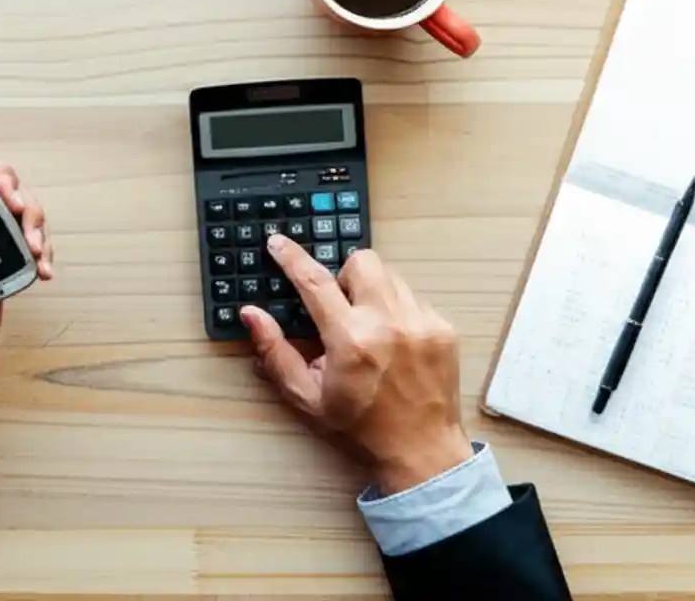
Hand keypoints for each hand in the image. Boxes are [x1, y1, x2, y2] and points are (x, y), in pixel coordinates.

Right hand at [241, 235, 471, 494]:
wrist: (421, 451)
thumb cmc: (361, 429)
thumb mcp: (306, 397)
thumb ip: (275, 352)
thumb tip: (252, 315)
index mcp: (351, 340)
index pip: (314, 281)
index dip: (292, 257)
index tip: (279, 242)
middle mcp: (388, 323)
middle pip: (361, 260)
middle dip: (344, 274)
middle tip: (338, 305)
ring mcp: (421, 322)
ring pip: (390, 275)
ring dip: (372, 290)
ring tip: (367, 326)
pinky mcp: (443, 328)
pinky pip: (413, 297)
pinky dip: (397, 309)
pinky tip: (393, 341)